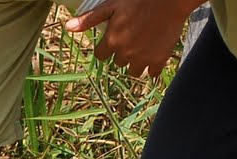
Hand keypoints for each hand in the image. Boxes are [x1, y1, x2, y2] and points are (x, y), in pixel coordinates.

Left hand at [65, 0, 193, 76]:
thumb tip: (68, 27)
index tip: (115, 40)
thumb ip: (90, 19)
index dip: (107, 48)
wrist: (169, 0)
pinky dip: (153, 66)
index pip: (101, 55)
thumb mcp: (111, 5)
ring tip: (144, 46)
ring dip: (137, 62)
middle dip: (123, 52)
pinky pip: (152, 73)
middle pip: (118, 62)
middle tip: (133, 37)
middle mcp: (125, 53)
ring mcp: (142, 58)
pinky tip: (155, 53)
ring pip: (134, 71)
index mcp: (111, 41)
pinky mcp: (158, 60)